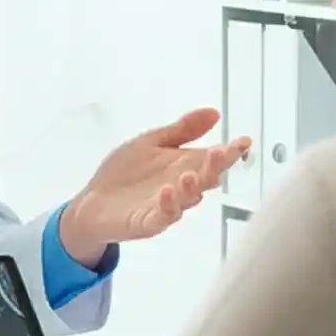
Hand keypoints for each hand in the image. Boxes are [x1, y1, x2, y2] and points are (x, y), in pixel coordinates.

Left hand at [59, 108, 250, 265]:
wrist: (92, 201)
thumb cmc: (125, 172)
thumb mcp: (152, 142)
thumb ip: (182, 130)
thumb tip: (214, 112)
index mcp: (184, 166)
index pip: (212, 159)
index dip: (229, 152)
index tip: (243, 141)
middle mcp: (180, 187)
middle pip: (204, 179)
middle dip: (215, 167)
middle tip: (223, 153)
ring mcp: (165, 207)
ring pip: (186, 200)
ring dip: (191, 188)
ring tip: (190, 174)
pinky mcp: (147, 222)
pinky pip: (162, 217)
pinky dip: (168, 206)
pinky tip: (168, 192)